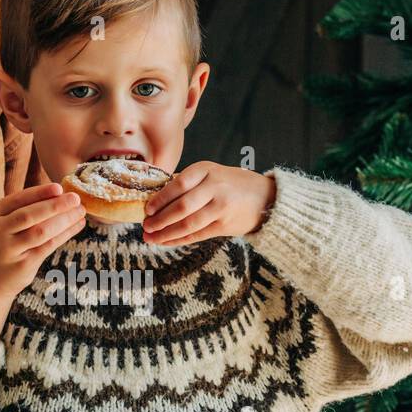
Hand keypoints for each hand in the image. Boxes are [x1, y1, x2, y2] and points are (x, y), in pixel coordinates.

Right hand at [0, 183, 84, 341]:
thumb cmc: (6, 244)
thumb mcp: (8, 224)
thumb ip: (28, 209)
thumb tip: (62, 193)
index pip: (20, 199)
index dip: (40, 192)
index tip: (60, 187)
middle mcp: (0, 230)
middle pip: (30, 215)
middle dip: (55, 205)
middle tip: (76, 198)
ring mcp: (10, 249)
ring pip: (41, 231)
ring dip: (64, 220)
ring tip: (80, 212)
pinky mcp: (23, 264)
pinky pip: (48, 246)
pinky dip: (65, 234)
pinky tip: (77, 226)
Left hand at [142, 162, 276, 245]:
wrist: (266, 198)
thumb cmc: (231, 185)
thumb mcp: (212, 174)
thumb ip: (187, 183)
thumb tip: (155, 198)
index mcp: (207, 170)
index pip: (178, 184)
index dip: (160, 198)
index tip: (147, 209)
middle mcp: (214, 187)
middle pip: (181, 206)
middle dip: (159, 219)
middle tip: (145, 226)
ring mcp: (221, 207)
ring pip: (187, 223)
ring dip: (166, 233)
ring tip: (150, 237)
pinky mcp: (225, 225)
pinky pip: (196, 234)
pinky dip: (178, 239)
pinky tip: (166, 242)